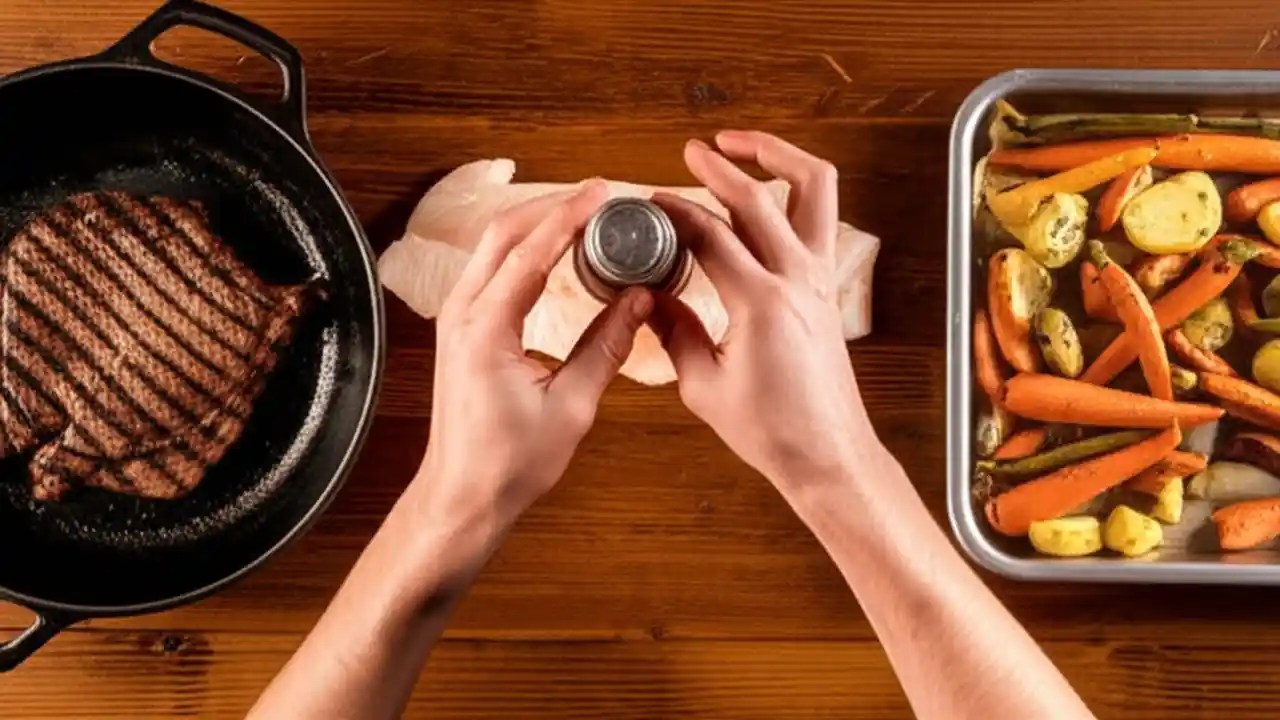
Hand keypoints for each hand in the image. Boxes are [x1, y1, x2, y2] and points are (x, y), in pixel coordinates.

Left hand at [419, 181, 651, 527]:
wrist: (462, 496)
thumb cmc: (508, 463)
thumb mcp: (572, 406)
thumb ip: (606, 346)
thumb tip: (638, 300)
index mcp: (486, 329)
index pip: (531, 250)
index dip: (570, 215)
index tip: (603, 193)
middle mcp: (461, 314)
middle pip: (504, 232)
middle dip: (552, 205)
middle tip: (598, 194)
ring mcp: (455, 318)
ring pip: (493, 245)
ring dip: (536, 222)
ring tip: (582, 213)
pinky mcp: (461, 328)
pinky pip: (491, 269)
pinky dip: (524, 248)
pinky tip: (553, 248)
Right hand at [650, 131, 875, 492]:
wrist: (828, 453)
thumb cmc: (773, 430)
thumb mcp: (703, 386)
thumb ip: (675, 332)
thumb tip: (652, 297)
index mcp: (762, 303)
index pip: (711, 235)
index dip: (676, 211)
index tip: (651, 202)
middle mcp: (798, 280)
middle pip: (760, 197)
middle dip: (723, 165)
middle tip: (693, 150)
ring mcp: (820, 279)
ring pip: (813, 189)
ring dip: (779, 157)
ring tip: (744, 145)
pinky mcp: (828, 287)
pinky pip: (820, 218)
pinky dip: (798, 191)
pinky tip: (770, 192)